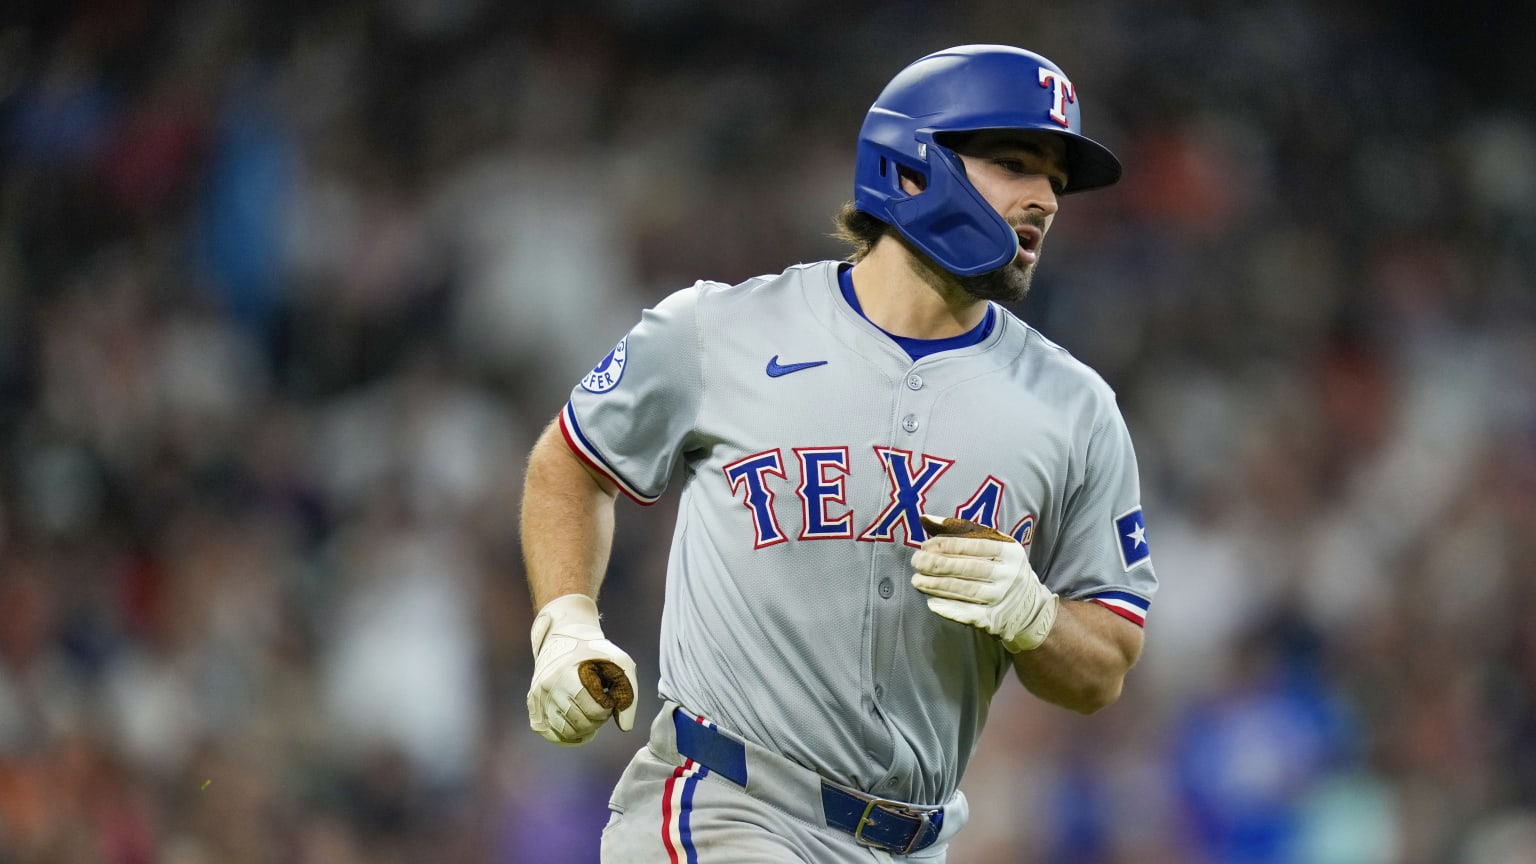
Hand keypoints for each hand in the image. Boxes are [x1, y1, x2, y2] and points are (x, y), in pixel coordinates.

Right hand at [527, 593, 637, 744]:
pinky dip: (567, 734)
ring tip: (590, 713)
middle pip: (580, 723)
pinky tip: (578, 724)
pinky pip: (550, 732)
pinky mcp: (533, 703)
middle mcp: (549, 687)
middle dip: (597, 719)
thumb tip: (625, 727)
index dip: (607, 708)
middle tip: (601, 705)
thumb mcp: (619, 662)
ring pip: (565, 731)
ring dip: (583, 728)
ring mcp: (538, 697)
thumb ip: (628, 693)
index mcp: (568, 675)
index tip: (608, 696)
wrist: (562, 636)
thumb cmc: (595, 651)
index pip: (594, 710)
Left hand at [911, 514, 1058, 651]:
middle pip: (969, 568)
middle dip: (938, 564)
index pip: (975, 545)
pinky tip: (932, 602)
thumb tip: (924, 519)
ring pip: (967, 591)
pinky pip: (969, 614)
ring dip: (938, 586)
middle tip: (916, 562)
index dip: (948, 544)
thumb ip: (958, 529)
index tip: (926, 545)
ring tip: (917, 581)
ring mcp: (1003, 598)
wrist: (1026, 606)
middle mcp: (1009, 575)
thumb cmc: (998, 567)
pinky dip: (949, 609)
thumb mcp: (989, 544)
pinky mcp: (995, 620)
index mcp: (1010, 551)